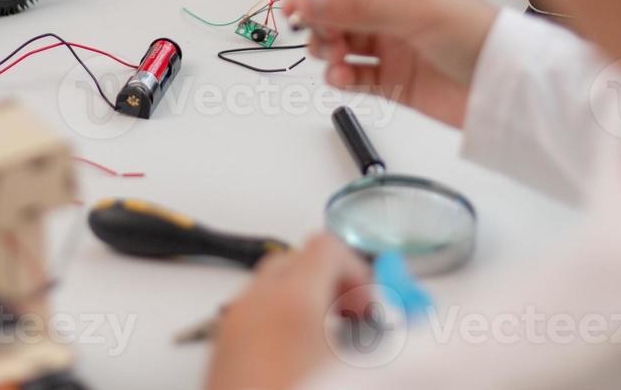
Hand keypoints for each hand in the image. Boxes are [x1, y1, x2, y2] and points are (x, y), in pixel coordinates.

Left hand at [206, 234, 374, 389]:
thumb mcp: (357, 372)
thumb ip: (385, 348)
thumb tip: (400, 333)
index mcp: (292, 301)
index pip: (328, 247)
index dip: (360, 274)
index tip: (374, 311)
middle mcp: (255, 305)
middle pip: (298, 261)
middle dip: (332, 286)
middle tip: (357, 325)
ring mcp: (232, 327)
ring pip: (272, 287)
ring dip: (306, 304)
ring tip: (331, 350)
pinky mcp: (220, 351)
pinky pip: (253, 315)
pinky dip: (279, 324)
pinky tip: (302, 366)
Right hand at [282, 0, 499, 127]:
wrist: (508, 92)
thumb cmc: (480, 37)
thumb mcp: (418, 11)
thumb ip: (359, 6)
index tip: (294, 4)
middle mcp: (392, 7)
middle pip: (333, 2)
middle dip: (317, 17)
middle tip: (316, 34)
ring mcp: (391, 43)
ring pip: (337, 39)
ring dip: (325, 48)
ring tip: (334, 58)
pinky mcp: (393, 79)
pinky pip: (351, 73)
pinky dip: (339, 76)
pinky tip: (343, 78)